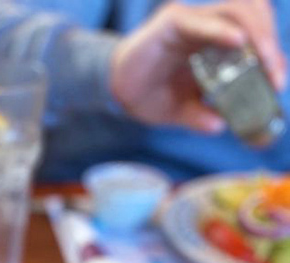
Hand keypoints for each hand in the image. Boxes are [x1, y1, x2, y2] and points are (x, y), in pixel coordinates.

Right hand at [109, 0, 286, 131]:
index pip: (254, 33)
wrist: (114, 91)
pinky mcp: (172, 22)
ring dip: (256, 35)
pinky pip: (201, 21)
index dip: (271, 52)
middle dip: (269, 43)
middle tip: (275, 76)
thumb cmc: (148, 96)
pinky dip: (221, 30)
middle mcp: (207, 24)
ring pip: (235, 11)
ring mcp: (191, 20)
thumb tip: (220, 126)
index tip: (277, 82)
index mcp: (215, 41)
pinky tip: (237, 43)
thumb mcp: (180, 111)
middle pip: (252, 15)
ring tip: (264, 62)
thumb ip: (201, 116)